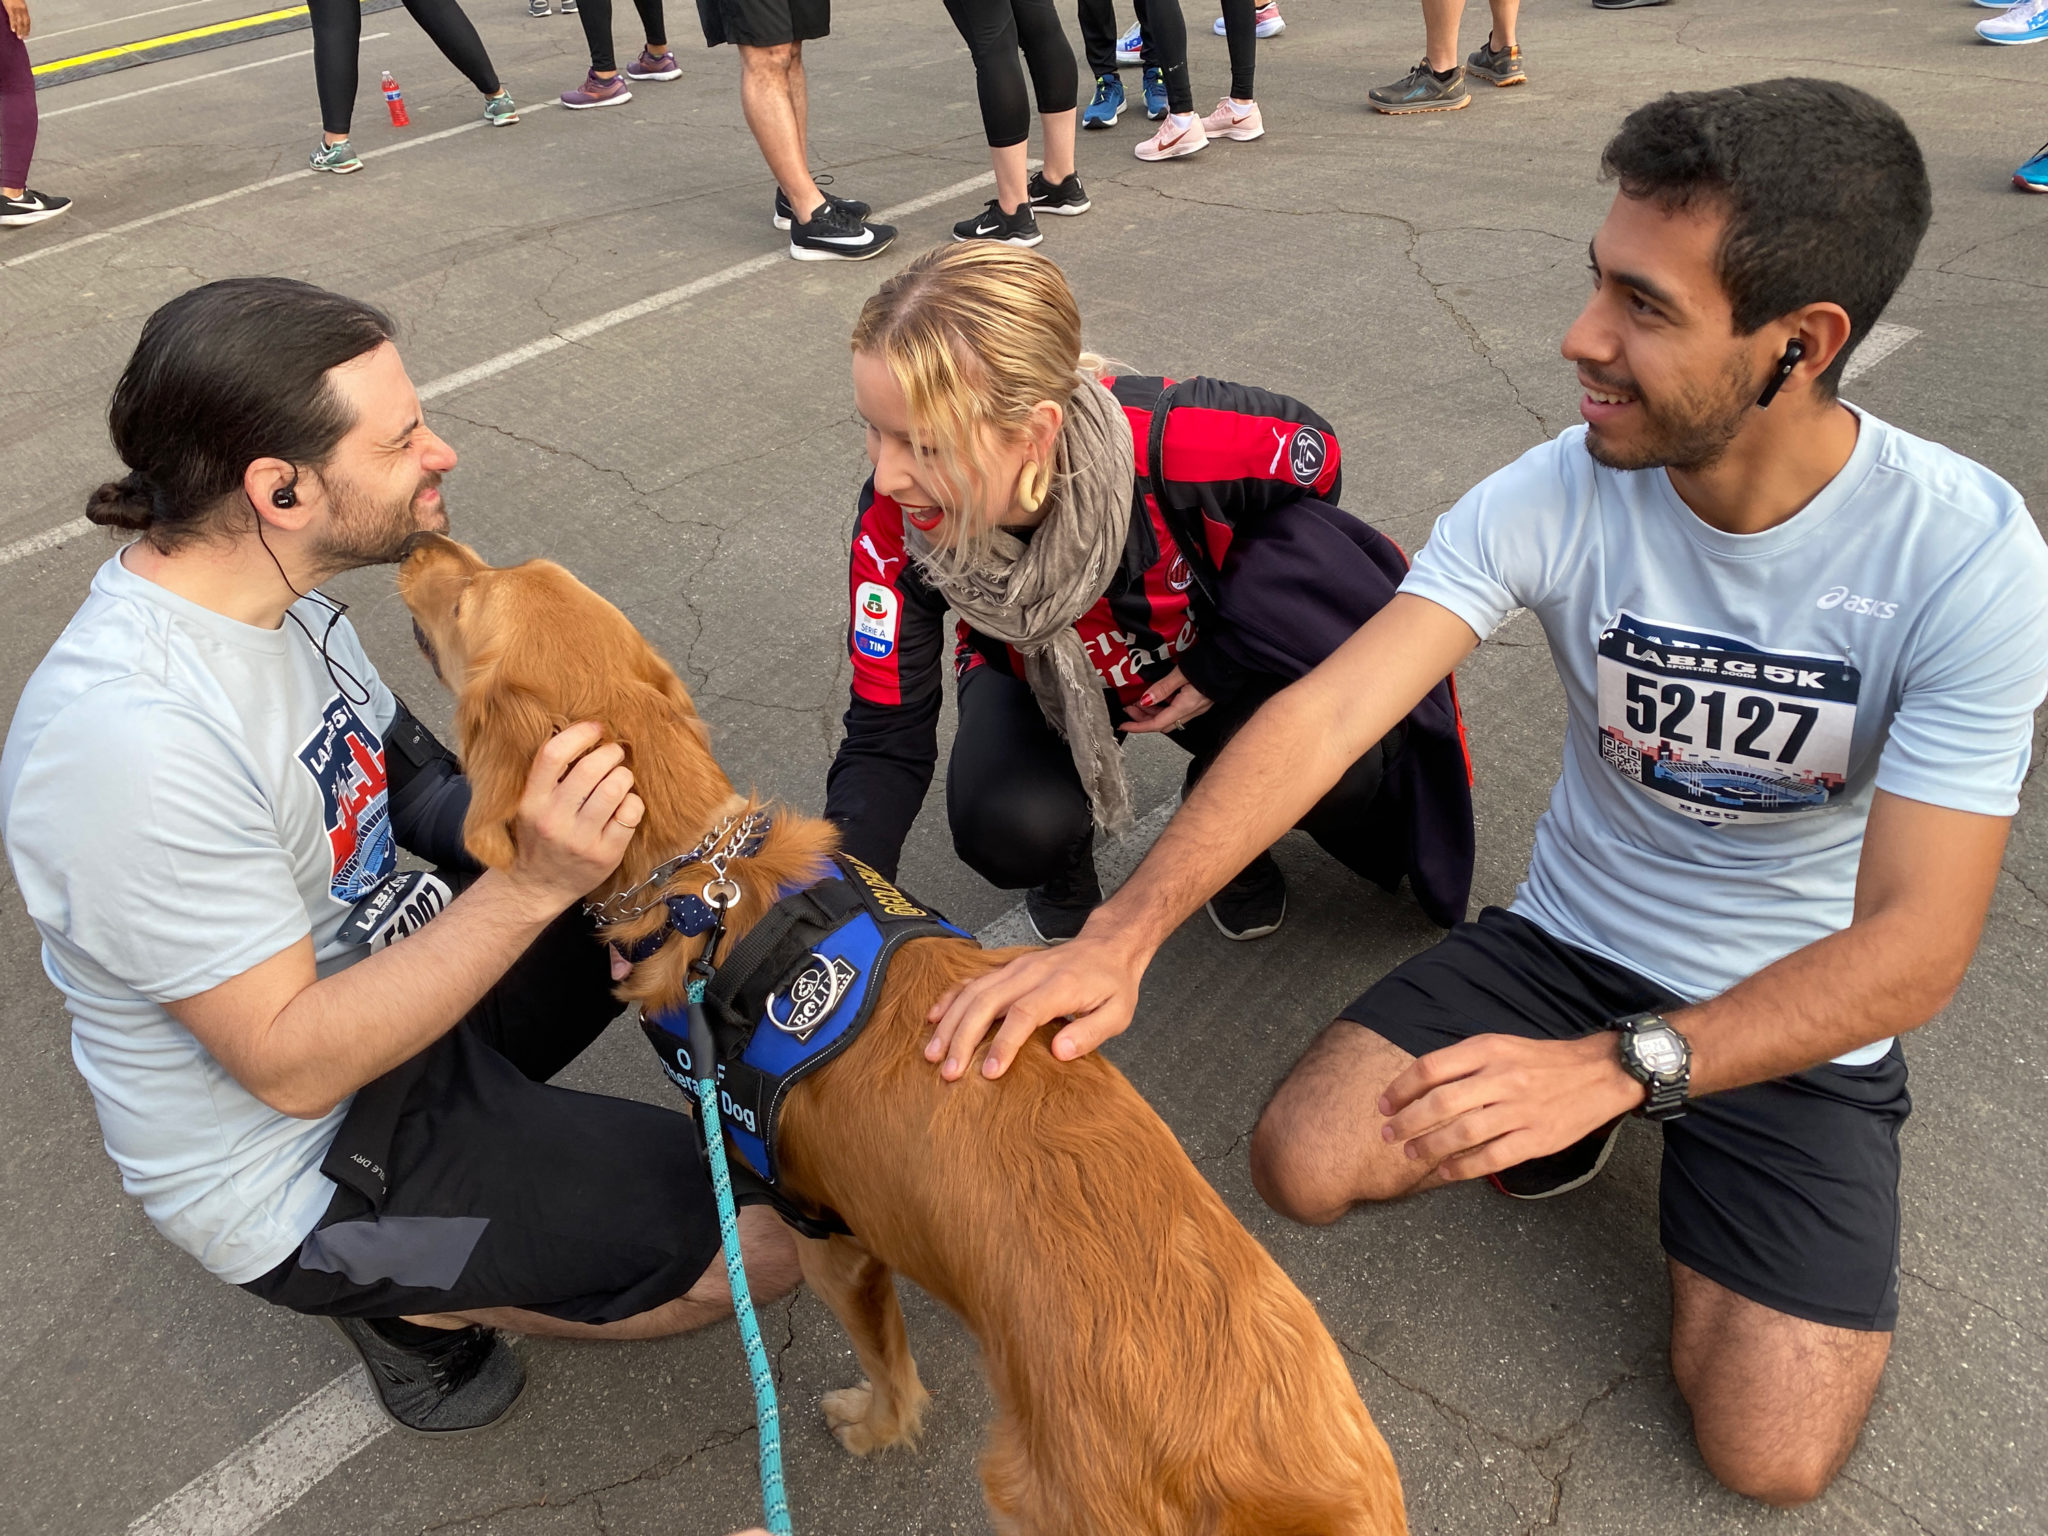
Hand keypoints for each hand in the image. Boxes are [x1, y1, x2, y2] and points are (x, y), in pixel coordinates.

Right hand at [3, 0, 27, 40]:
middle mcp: (21, 10)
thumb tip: (21, 17)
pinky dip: (13, 24)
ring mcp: (16, 10)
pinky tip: (13, 30)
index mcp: (25, 8)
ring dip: (19, 30)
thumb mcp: (19, 3)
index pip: (28, 21)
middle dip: (24, 31)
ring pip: (19, 22)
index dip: (28, 28)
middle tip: (24, 38)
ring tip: (19, 36)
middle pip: (24, 23)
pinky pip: (12, 18)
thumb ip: (21, 10)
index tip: (27, 33)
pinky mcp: (10, 9)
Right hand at [503, 721, 641, 912]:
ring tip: (621, 778)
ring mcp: (580, 839)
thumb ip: (550, 775)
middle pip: (592, 768)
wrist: (537, 887)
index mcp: (531, 801)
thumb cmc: (538, 837)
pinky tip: (626, 804)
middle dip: (611, 753)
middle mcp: (554, 819)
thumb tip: (587, 733)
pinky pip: (631, 813)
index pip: (554, 754)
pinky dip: (634, 802)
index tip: (595, 727)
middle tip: (614, 754)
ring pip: (615, 788)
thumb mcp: (531, 805)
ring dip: (624, 775)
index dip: (580, 733)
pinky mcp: (605, 854)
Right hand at [926, 922, 1148, 1079]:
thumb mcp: (1118, 1013)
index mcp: (1060, 986)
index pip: (1024, 1014)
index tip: (990, 1072)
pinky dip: (949, 999)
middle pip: (987, 1003)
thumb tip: (1059, 1053)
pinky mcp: (1005, 969)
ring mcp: (1015, 969)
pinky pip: (971, 982)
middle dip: (963, 1038)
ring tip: (933, 1053)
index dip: (1004, 1044)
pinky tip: (933, 1018)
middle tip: (950, 1071)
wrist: (1106, 947)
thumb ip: (1090, 1034)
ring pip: (973, 993)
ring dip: (950, 1023)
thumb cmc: (1112, 984)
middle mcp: (1031, 974)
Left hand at [1119, 667, 1210, 734]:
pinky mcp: (1200, 700)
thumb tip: (1144, 700)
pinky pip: (1179, 710)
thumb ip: (1162, 688)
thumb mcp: (1180, 673)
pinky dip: (1165, 706)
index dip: (1138, 727)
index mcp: (1186, 706)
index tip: (1124, 725)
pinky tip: (1159, 696)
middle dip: (1143, 719)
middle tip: (1129, 708)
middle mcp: (1192, 711)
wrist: (1233, 658)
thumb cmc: (1210, 663)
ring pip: (1171, 717)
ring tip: (1140, 701)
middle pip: (1163, 723)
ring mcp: (1198, 707)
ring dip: (1154, 712)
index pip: (1157, 724)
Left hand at [1377, 1033, 1645, 1181]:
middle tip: (1388, 1135)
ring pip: (1462, 1133)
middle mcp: (1502, 1077)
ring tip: (1411, 1154)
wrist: (1601, 1073)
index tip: (1383, 1105)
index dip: (1400, 1089)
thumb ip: (1465, 1063)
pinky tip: (1446, 1172)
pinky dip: (1463, 1168)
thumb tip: (1421, 1086)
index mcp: (1488, 1050)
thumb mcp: (1502, 1046)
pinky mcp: (1537, 1138)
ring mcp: (1520, 1110)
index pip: (1431, 1068)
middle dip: (1407, 1122)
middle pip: (1440, 1103)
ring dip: (1429, 1147)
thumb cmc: (1542, 1061)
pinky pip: (1492, 1157)